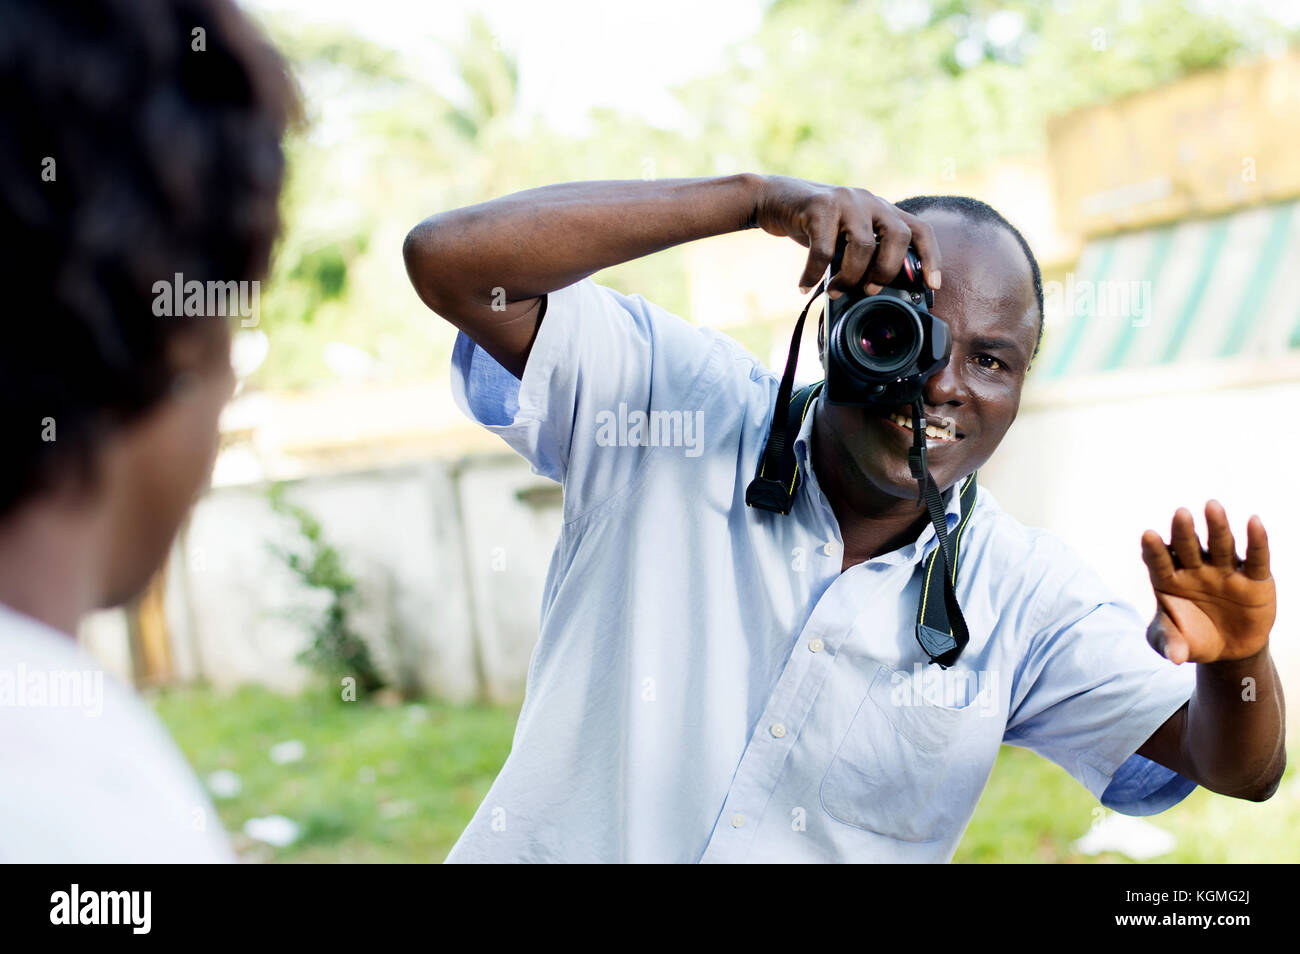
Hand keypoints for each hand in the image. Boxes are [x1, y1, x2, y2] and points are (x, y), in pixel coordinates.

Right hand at [751, 175, 940, 298]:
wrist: (771, 198)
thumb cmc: (811, 225)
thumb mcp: (843, 237)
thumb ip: (861, 255)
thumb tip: (872, 292)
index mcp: (881, 209)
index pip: (919, 230)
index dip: (930, 258)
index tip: (932, 285)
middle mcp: (869, 201)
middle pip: (898, 236)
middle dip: (887, 270)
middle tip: (870, 290)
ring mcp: (846, 200)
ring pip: (863, 245)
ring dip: (850, 276)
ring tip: (834, 290)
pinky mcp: (819, 206)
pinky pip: (823, 250)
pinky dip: (814, 274)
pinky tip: (805, 285)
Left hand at [1139, 501, 1275, 664]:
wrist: (1227, 650)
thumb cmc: (1191, 639)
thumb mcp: (1175, 643)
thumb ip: (1170, 644)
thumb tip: (1175, 656)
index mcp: (1169, 579)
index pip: (1158, 561)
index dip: (1154, 549)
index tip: (1147, 535)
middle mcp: (1195, 568)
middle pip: (1188, 546)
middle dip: (1183, 531)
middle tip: (1180, 514)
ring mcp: (1224, 570)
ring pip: (1221, 545)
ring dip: (1217, 527)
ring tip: (1212, 506)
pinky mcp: (1254, 578)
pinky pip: (1256, 557)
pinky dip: (1256, 540)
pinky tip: (1253, 521)